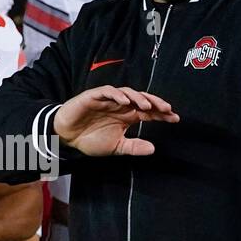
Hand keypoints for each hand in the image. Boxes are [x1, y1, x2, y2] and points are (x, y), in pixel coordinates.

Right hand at [53, 86, 178, 156]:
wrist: (66, 137)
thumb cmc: (90, 139)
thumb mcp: (115, 147)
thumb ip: (133, 147)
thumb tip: (153, 149)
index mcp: (127, 116)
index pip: (148, 111)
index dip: (162, 113)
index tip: (175, 118)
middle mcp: (120, 105)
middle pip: (142, 99)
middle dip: (155, 103)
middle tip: (167, 109)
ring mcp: (108, 99)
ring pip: (127, 93)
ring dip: (138, 97)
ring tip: (147, 106)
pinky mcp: (94, 96)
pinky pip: (108, 91)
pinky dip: (117, 95)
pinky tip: (125, 101)